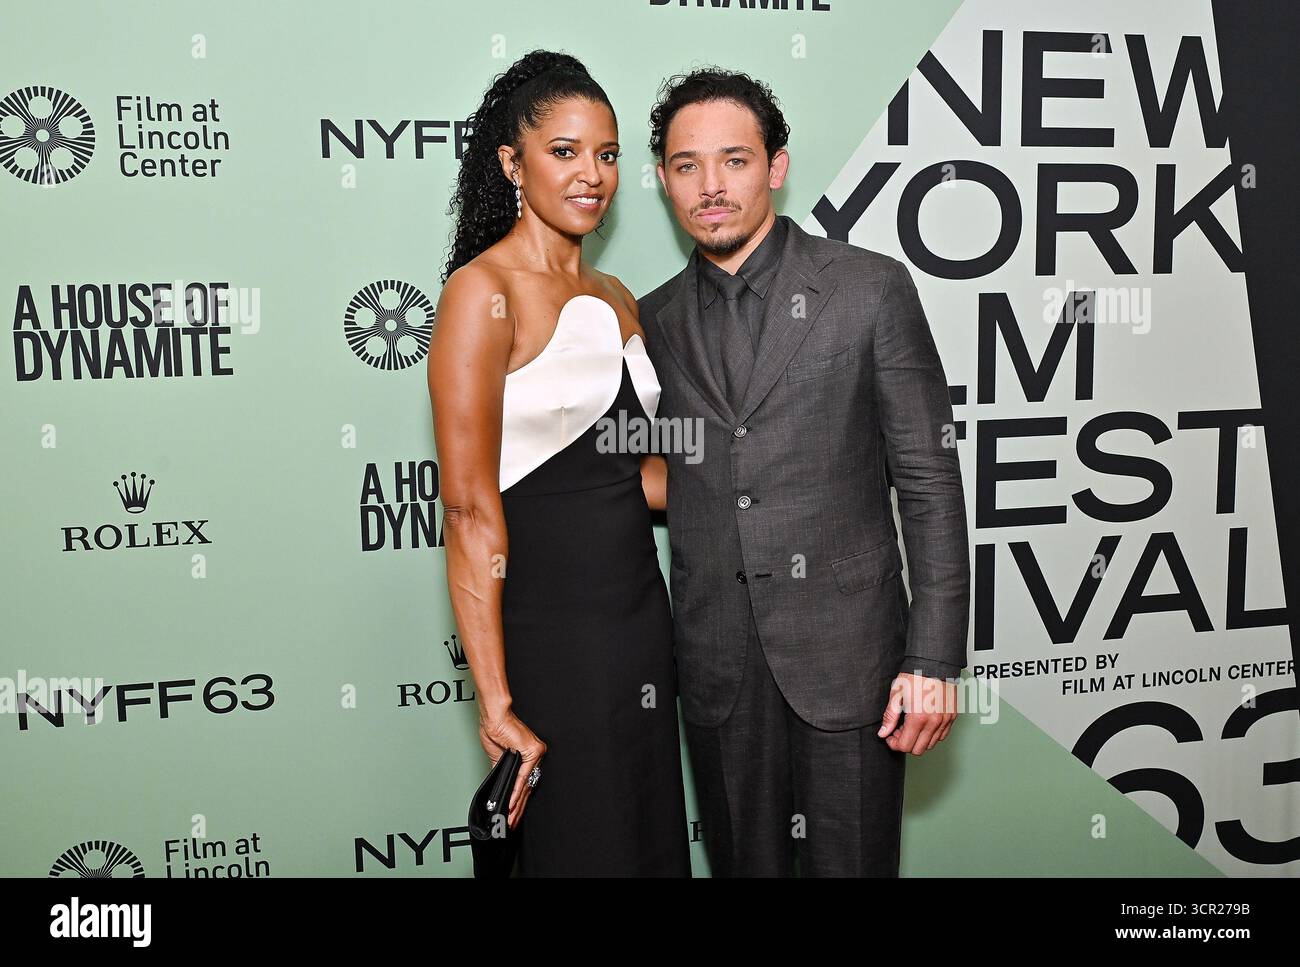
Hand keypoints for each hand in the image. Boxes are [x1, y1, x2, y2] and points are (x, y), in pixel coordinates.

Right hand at [479, 710, 546, 828]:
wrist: (495, 716)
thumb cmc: (497, 729)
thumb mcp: (498, 757)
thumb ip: (502, 771)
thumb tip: (501, 787)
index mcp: (530, 756)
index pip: (525, 784)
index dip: (519, 801)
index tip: (513, 814)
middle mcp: (536, 755)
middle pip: (527, 787)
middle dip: (518, 808)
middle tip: (511, 822)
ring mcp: (536, 753)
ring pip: (526, 785)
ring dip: (516, 805)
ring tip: (510, 818)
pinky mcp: (533, 752)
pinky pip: (523, 777)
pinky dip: (515, 792)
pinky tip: (511, 804)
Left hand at [877, 672, 956, 754]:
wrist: (934, 663)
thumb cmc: (915, 676)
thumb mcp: (897, 694)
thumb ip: (890, 717)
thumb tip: (883, 733)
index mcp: (918, 718)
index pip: (905, 746)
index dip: (894, 743)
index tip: (890, 735)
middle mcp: (934, 722)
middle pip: (918, 750)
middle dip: (906, 743)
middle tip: (899, 730)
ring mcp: (945, 720)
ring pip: (931, 744)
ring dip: (919, 739)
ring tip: (911, 724)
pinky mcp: (952, 716)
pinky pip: (942, 735)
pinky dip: (932, 734)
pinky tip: (923, 723)